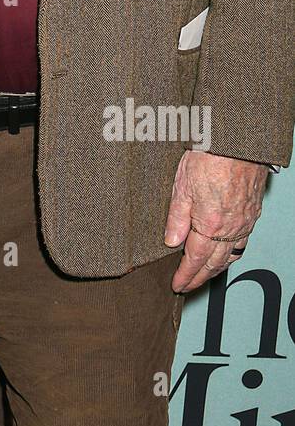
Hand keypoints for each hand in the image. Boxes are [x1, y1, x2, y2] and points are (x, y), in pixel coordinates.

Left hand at [164, 150, 267, 292]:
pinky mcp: (253, 212)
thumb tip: (172, 241)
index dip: (186, 275)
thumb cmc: (210, 154)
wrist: (237, 140)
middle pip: (215, 262)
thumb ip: (177, 217)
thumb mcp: (182, 184)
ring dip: (216, 269)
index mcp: (210, 222)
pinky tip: (225, 252)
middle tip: (188, 285)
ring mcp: (245, 220)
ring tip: (204, 274)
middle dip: (200, 277)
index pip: (196, 259)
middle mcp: (231, 226)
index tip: (178, 284)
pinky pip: (243, 242)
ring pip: (231, 255)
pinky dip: (231, 253)